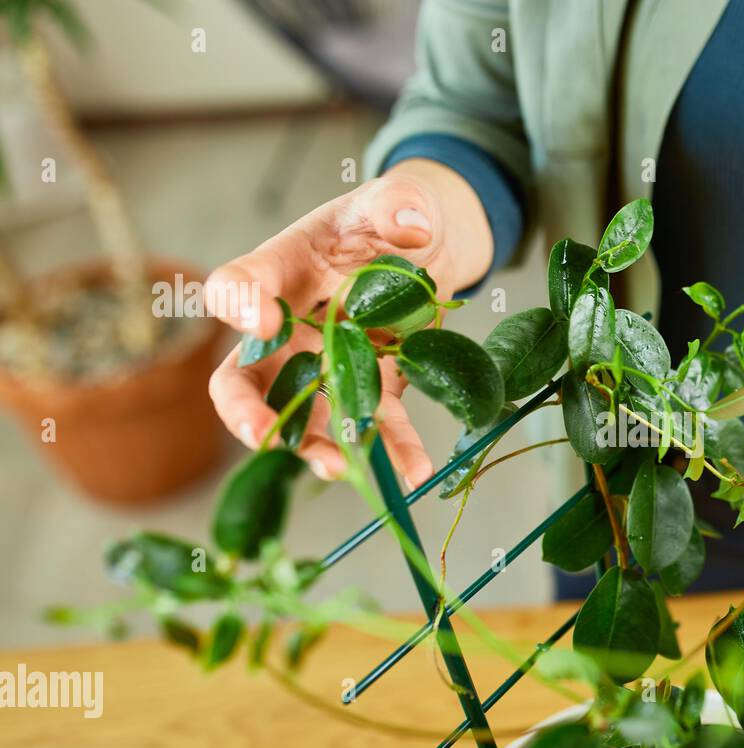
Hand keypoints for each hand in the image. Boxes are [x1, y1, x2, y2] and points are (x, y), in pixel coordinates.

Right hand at [204, 160, 493, 484]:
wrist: (428, 247)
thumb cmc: (391, 216)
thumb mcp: (398, 199)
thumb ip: (399, 203)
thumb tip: (411, 223)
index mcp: (284, 269)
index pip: (238, 285)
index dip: (238, 303)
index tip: (260, 318)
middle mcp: (292, 326)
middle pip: (245, 375)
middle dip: (245, 410)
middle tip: (262, 434)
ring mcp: (328, 365)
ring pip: (304, 416)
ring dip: (318, 447)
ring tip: (342, 468)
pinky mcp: (372, 388)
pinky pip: (376, 426)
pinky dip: (395, 451)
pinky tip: (414, 474)